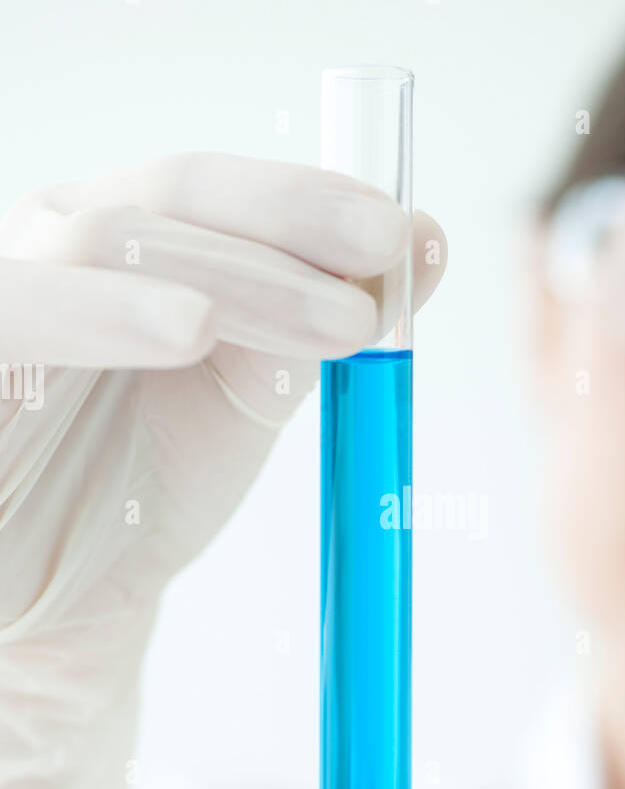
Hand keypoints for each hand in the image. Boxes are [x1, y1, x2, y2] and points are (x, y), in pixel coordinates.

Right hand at [0, 152, 446, 788]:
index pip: (215, 188)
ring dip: (234, 274)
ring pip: (105, 238)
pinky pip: (19, 312)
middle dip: (290, 226)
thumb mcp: (245, 397)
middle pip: (169, 195)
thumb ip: (314, 320)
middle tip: (383, 272)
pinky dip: (105, 311)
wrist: (60, 600)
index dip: (311, 198)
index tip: (407, 237)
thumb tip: (420, 245)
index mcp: (126, 238)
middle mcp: (55, 243)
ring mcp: (7, 292)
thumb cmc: (137, 490)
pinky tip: (187, 327)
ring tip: (331, 319)